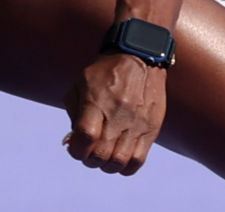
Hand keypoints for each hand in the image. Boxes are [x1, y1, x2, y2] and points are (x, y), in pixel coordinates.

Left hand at [63, 52, 166, 174]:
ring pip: (120, 162)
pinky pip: (138, 160)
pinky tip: (119, 158)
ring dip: (107, 165)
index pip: (86, 135)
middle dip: (89, 160)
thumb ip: (73, 112)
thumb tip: (73, 141)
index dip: (76, 150)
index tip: (74, 148)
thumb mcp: (80, 83)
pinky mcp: (151, 129)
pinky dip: (125, 167)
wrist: (140, 57)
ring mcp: (137, 123)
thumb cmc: (105, 72)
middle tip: (88, 152)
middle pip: (102, 154)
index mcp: (97, 101)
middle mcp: (118, 114)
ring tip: (103, 156)